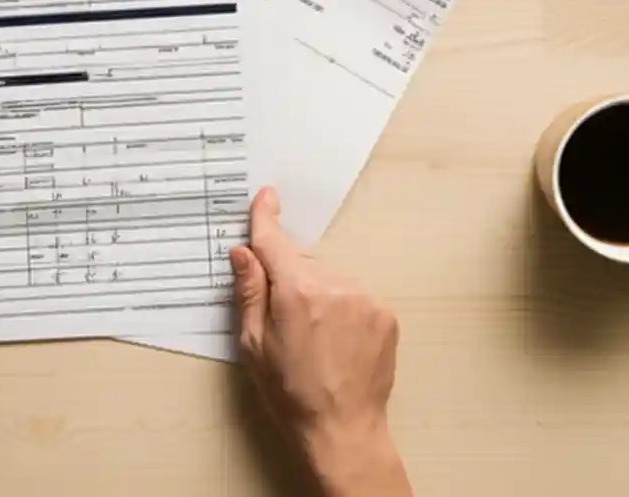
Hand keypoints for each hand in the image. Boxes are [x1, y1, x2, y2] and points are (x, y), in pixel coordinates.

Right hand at [230, 187, 410, 496]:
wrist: (343, 430)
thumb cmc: (291, 395)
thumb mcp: (254, 345)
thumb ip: (249, 291)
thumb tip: (244, 252)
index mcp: (295, 292)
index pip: (274, 241)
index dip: (266, 218)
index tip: (266, 197)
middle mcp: (333, 285)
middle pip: (301, 261)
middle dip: (287, 276)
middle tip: (280, 316)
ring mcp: (363, 298)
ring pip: (328, 277)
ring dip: (316, 292)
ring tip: (311, 336)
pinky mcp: (384, 313)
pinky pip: (353, 295)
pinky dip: (340, 306)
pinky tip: (334, 339)